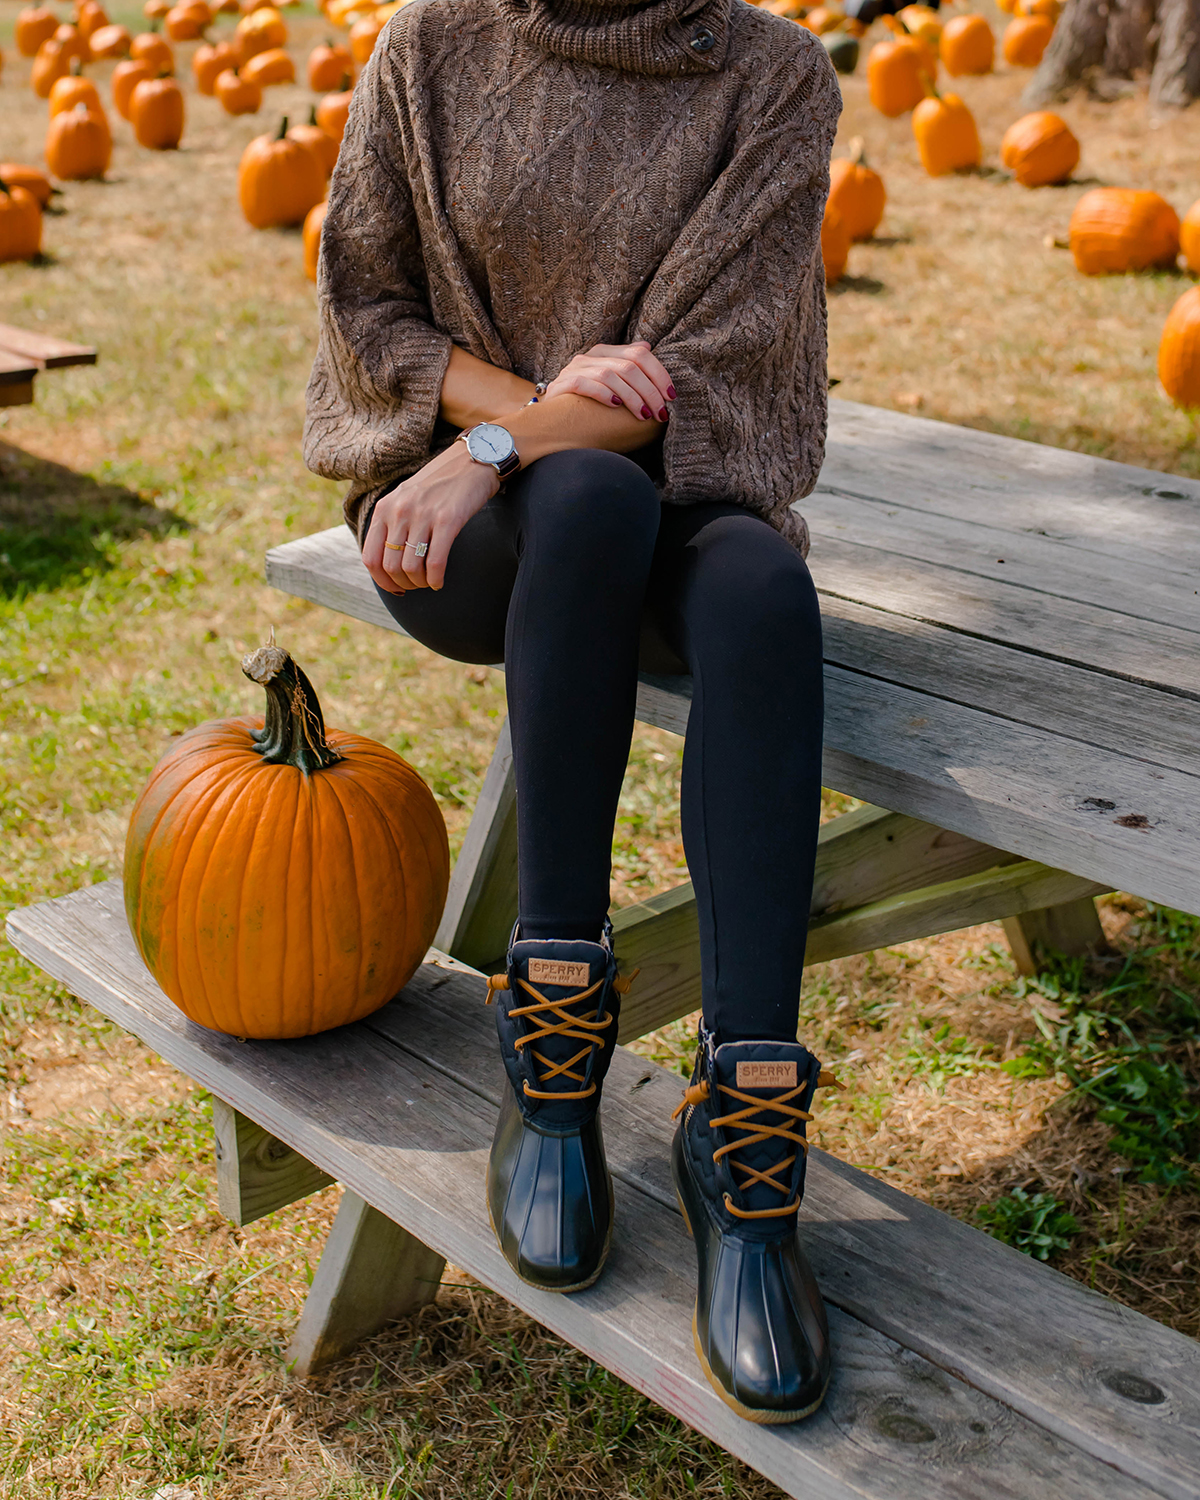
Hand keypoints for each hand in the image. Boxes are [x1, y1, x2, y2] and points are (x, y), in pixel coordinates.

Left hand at [362, 441, 498, 592]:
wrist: (470, 462)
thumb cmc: (439, 486)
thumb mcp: (405, 500)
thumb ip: (393, 525)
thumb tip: (388, 564)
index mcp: (385, 508)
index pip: (370, 557)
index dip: (381, 581)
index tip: (395, 587)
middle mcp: (399, 511)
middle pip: (390, 567)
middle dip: (403, 584)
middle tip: (417, 585)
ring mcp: (423, 515)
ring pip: (411, 568)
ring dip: (421, 583)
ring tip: (429, 582)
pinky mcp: (448, 520)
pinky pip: (435, 563)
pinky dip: (436, 579)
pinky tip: (440, 581)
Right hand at [545, 341, 674, 422]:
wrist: (552, 419)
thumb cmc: (589, 404)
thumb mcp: (612, 383)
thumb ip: (627, 365)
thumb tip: (647, 346)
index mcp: (606, 352)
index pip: (639, 354)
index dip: (659, 374)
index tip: (671, 396)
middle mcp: (591, 356)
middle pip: (629, 367)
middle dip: (650, 391)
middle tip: (660, 413)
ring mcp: (574, 369)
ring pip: (610, 376)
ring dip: (632, 398)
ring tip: (643, 415)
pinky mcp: (562, 384)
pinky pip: (585, 384)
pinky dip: (603, 394)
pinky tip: (615, 406)